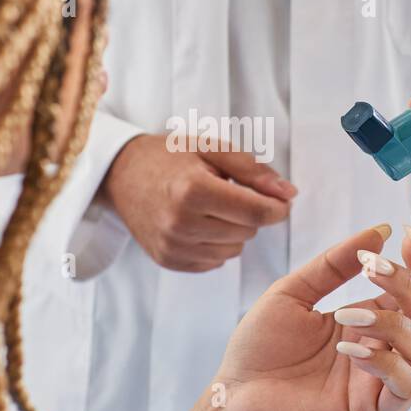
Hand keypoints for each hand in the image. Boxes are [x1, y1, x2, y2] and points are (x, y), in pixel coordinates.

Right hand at [99, 134, 294, 271]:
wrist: (121, 175)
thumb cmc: (170, 157)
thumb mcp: (211, 148)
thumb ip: (253, 170)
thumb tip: (289, 195)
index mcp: (193, 189)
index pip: (256, 212)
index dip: (278, 208)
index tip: (281, 199)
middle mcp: (181, 223)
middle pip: (248, 232)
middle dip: (249, 213)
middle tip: (229, 193)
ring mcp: (172, 246)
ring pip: (235, 250)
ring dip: (234, 230)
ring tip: (211, 207)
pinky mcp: (168, 261)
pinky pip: (215, 262)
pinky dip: (216, 244)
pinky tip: (199, 224)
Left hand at [215, 224, 410, 410]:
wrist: (233, 396)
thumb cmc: (260, 347)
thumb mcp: (293, 292)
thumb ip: (334, 265)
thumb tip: (380, 230)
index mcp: (368, 321)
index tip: (407, 235)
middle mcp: (382, 350)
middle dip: (409, 286)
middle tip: (371, 268)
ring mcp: (378, 383)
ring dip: (394, 323)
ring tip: (347, 315)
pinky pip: (408, 388)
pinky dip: (388, 363)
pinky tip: (350, 350)